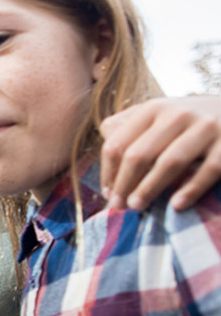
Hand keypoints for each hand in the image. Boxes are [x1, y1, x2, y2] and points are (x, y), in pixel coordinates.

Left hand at [100, 95, 220, 210]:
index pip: (118, 144)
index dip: (108, 172)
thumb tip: (107, 153)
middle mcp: (178, 114)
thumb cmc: (189, 121)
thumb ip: (129, 127)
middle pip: (139, 154)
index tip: (107, 193)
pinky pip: (208, 170)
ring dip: (149, 188)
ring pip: (170, 162)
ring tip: (137, 207)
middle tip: (118, 206)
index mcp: (153, 109)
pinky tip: (176, 205)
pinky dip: (191, 189)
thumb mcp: (159, 115)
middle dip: (124, 184)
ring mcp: (206, 127)